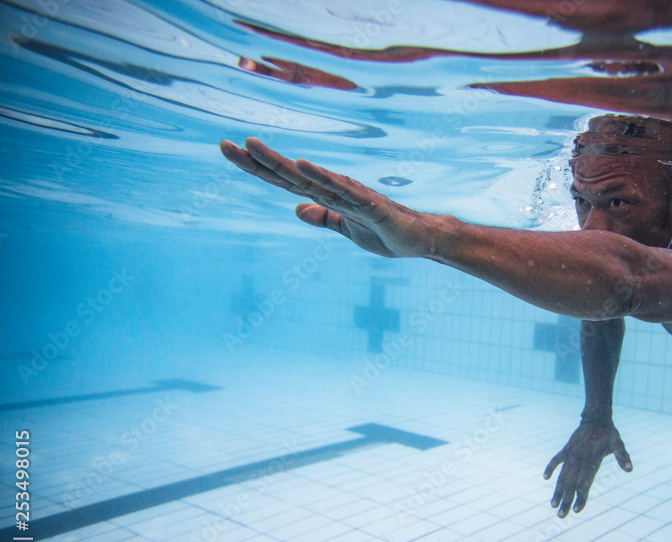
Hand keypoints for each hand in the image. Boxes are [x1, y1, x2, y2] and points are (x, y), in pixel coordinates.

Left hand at [219, 137, 444, 257]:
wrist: (420, 240)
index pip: (283, 178)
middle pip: (288, 172)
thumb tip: (295, 208)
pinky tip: (303, 166)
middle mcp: (333, 188)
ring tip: (253, 146)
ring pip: (309, 176)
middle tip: (224, 144)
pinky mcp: (369, 205)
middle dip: (257, 159)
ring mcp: (351, 194)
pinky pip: (342, 190)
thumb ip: (322, 217)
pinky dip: (322, 176)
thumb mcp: (345, 228)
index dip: (255, 166)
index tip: (228, 150)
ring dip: (281, 162)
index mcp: (325, 194)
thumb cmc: (385, 231)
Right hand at [544, 419, 631, 517]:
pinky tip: (545, 478)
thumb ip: (623, 457)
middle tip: (561, 516)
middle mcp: (579, 460)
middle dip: (566, 501)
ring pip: (562, 476)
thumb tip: (630, 469)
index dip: (581, 498)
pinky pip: (556, 460)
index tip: (577, 510)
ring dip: (557, 491)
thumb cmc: (609, 433)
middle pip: (571, 485)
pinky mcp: (566, 449)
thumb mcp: (619, 444)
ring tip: (553, 505)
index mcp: (591, 461)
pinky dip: (550, 468)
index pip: (585, 484)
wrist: (596, 417)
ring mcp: (571, 454)